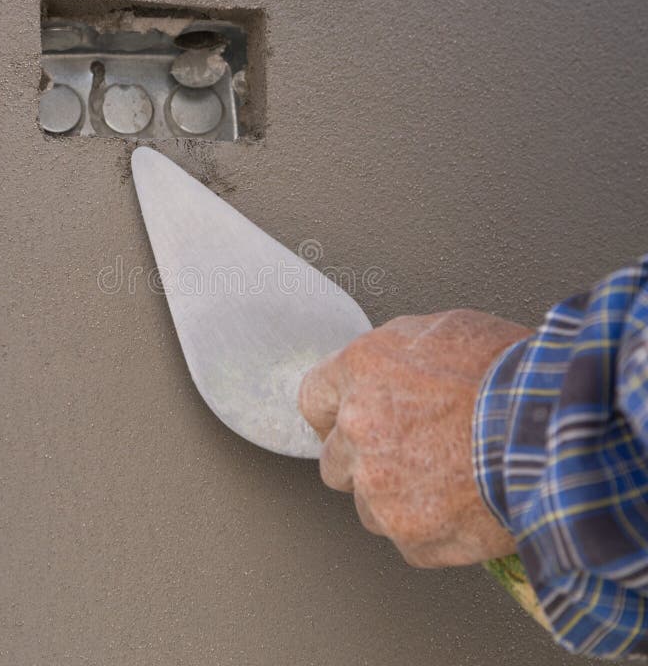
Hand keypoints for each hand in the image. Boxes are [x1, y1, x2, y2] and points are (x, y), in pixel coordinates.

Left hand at [298, 310, 530, 567]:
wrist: (557, 427)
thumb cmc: (509, 372)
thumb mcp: (443, 329)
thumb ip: (394, 352)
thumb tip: (381, 369)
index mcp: (361, 371)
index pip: (313, 399)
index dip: (331, 414)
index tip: (343, 426)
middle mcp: (358, 427)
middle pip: (334, 460)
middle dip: (363, 459)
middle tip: (409, 454)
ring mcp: (380, 485)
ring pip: (368, 505)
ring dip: (396, 498)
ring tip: (446, 480)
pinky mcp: (411, 533)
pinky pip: (407, 540)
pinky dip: (430, 530)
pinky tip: (462, 504)